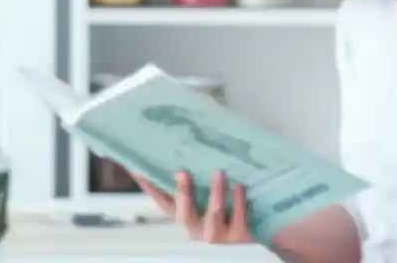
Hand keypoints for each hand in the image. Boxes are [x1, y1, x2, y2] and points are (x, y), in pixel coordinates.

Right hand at [135, 169, 253, 243]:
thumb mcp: (206, 198)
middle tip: (182, 171)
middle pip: (185, 215)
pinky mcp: (240, 237)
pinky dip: (238, 203)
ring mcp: (219, 236)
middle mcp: (198, 230)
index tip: (140, 171)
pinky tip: (239, 187)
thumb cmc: (226, 211)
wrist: (256, 238)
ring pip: (213, 218)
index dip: (151, 190)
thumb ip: (188, 184)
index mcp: (187, 218)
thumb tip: (167, 157)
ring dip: (215, 194)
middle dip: (183, 193)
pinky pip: (239, 221)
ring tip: (219, 172)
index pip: (164, 204)